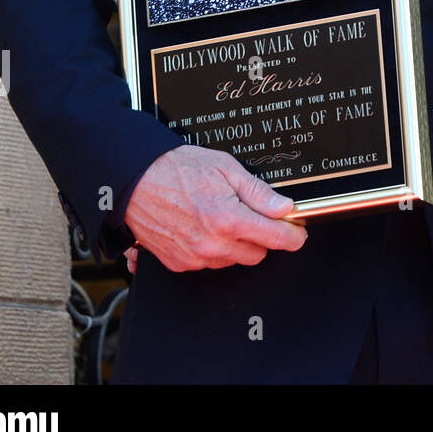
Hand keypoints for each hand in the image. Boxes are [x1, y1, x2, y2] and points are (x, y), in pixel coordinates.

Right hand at [123, 144, 306, 271]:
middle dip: (263, 236)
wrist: (134, 181)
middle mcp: (212, 245)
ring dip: (238, 244)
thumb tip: (284, 208)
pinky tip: (206, 226)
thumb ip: (259, 193)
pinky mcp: (179, 263)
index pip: (276, 239)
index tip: (298, 231)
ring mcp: (194, 258)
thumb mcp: (227, 168)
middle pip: (258, 254)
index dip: (293, 235)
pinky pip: (210, 263)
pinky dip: (216, 249)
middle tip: (256, 215)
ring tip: (223, 215)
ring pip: (234, 261)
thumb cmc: (177, 169)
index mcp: (228, 220)